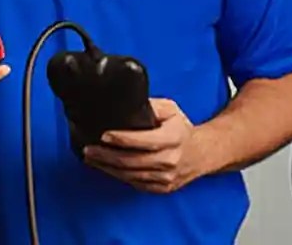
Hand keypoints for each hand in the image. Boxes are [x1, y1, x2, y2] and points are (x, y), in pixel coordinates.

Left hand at [81, 98, 205, 193]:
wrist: (202, 154)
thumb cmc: (182, 130)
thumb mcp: (171, 110)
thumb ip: (150, 106)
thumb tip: (126, 104)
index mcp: (174, 138)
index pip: (144, 140)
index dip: (122, 139)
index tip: (105, 135)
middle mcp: (171, 160)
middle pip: (133, 161)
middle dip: (107, 156)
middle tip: (89, 149)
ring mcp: (167, 177)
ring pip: (131, 175)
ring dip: (108, 168)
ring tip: (92, 158)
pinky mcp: (162, 188)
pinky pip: (135, 184)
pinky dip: (118, 176)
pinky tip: (106, 168)